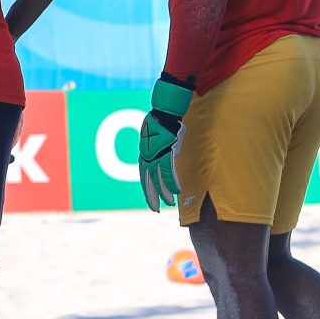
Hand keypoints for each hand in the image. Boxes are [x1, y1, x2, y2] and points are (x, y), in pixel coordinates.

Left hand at [138, 72, 194, 211]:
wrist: (164, 110)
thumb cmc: (161, 121)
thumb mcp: (154, 136)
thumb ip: (156, 148)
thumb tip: (162, 154)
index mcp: (144, 153)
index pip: (143, 175)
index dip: (147, 188)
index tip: (150, 199)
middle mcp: (148, 155)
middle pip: (148, 180)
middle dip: (152, 195)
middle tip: (155, 208)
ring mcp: (157, 154)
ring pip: (158, 178)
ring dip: (164, 192)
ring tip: (168, 203)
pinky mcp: (166, 152)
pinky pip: (168, 171)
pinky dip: (171, 182)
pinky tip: (176, 192)